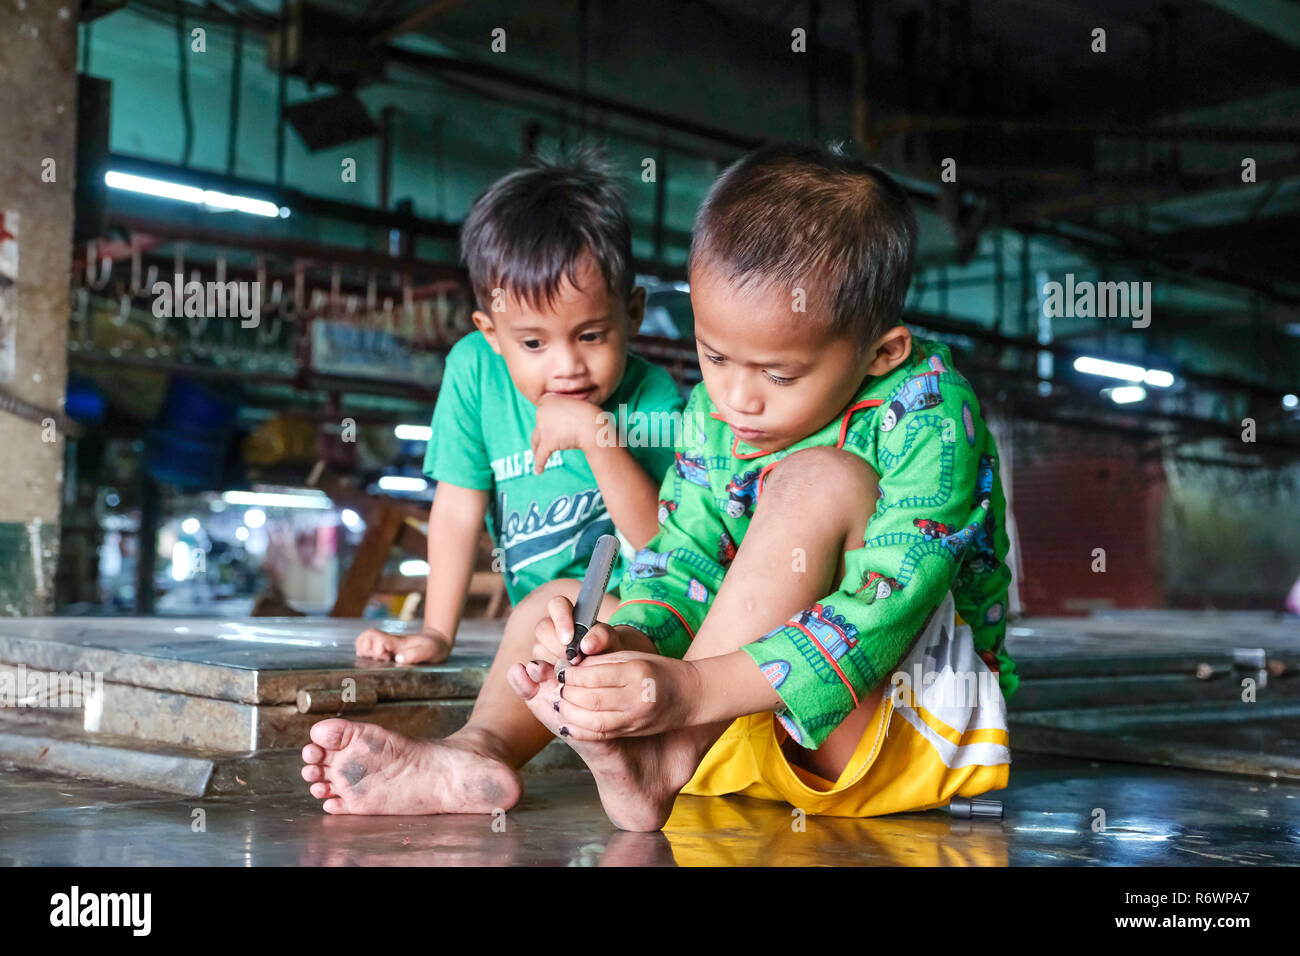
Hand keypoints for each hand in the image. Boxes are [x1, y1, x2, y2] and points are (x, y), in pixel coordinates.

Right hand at [355, 626, 452, 663]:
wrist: (437, 642)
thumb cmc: (433, 647)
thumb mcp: (428, 651)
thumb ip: (415, 654)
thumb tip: (398, 659)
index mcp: (396, 642)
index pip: (375, 638)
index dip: (376, 650)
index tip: (387, 659)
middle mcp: (388, 642)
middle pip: (365, 638)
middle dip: (367, 651)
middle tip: (382, 660)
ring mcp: (385, 645)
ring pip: (363, 642)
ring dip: (364, 651)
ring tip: (377, 661)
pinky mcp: (385, 650)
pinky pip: (367, 648)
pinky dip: (365, 654)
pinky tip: (376, 662)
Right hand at [530, 595, 637, 667]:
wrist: (608, 666)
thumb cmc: (609, 647)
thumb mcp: (612, 641)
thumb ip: (603, 637)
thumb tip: (586, 645)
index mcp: (569, 613)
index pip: (556, 605)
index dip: (561, 618)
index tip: (570, 638)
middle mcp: (552, 628)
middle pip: (543, 628)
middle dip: (557, 645)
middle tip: (574, 659)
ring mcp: (544, 647)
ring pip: (538, 650)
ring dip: (554, 662)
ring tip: (574, 671)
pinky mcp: (540, 666)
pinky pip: (535, 670)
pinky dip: (545, 676)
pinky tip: (558, 682)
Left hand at [531, 394, 600, 472]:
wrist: (593, 425)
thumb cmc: (590, 415)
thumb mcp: (575, 405)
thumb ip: (565, 410)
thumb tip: (559, 423)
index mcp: (548, 400)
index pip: (541, 412)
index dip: (544, 421)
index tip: (546, 427)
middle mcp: (541, 411)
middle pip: (538, 426)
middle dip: (540, 435)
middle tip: (539, 444)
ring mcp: (543, 427)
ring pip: (536, 440)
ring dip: (536, 449)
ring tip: (536, 455)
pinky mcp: (547, 442)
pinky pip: (541, 455)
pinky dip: (539, 464)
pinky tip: (538, 471)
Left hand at [553, 651, 700, 739]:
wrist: (691, 696)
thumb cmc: (659, 670)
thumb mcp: (634, 656)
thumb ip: (603, 661)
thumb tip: (571, 667)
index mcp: (636, 672)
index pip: (593, 676)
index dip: (572, 675)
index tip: (563, 671)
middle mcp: (636, 697)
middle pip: (590, 700)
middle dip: (568, 694)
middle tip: (559, 686)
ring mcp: (635, 718)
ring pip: (592, 721)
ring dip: (570, 712)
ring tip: (562, 701)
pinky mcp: (632, 731)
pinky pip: (600, 734)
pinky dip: (580, 728)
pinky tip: (569, 721)